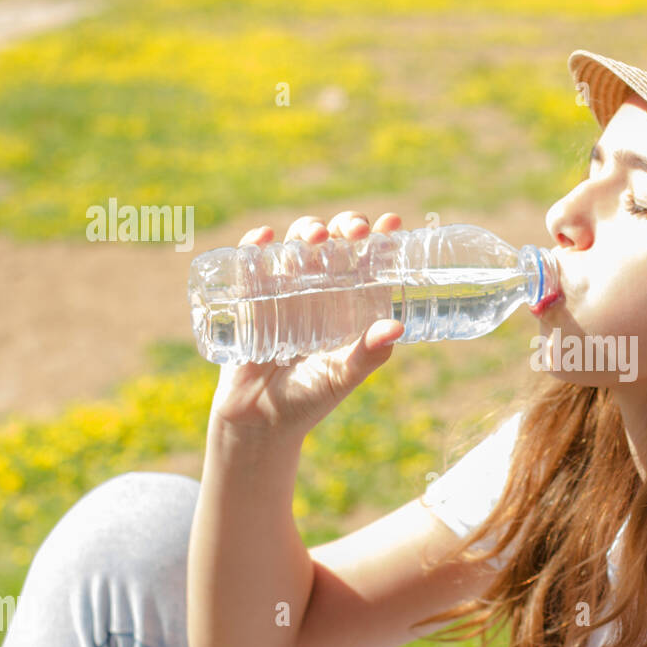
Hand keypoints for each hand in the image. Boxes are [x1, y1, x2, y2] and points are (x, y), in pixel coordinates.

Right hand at [209, 210, 405, 438]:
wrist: (260, 422)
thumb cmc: (309, 399)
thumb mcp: (342, 376)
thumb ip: (368, 355)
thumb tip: (396, 328)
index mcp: (350, 305)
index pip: (368, 263)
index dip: (381, 239)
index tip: (392, 223)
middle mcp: (320, 290)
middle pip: (335, 243)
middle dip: (345, 227)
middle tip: (353, 231)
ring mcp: (284, 291)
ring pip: (297, 245)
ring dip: (307, 231)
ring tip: (316, 237)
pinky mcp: (249, 298)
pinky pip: (250, 263)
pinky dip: (254, 245)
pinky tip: (263, 237)